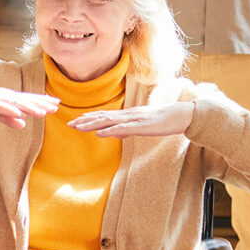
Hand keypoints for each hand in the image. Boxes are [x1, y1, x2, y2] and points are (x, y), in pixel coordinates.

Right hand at [0, 80, 59, 128]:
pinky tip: (18, 113)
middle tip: (56, 106)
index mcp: (6, 98)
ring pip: (14, 102)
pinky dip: (8, 109)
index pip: (26, 100)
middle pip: (24, 100)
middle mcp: (2, 95)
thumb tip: (23, 123)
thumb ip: (7, 118)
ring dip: (28, 106)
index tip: (56, 104)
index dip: (41, 101)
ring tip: (42, 111)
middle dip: (40, 103)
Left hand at [69, 101, 193, 137]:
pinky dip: (110, 130)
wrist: (180, 116)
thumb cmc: (162, 122)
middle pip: (102, 117)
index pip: (104, 116)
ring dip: (92, 124)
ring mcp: (134, 119)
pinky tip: (100, 133)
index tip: (75, 121)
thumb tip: (113, 134)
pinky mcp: (141, 125)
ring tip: (79, 127)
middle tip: (69, 124)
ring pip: (109, 121)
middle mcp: (127, 114)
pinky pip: (123, 128)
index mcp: (127, 115)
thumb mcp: (141, 126)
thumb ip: (126, 130)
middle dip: (85, 121)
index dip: (89, 118)